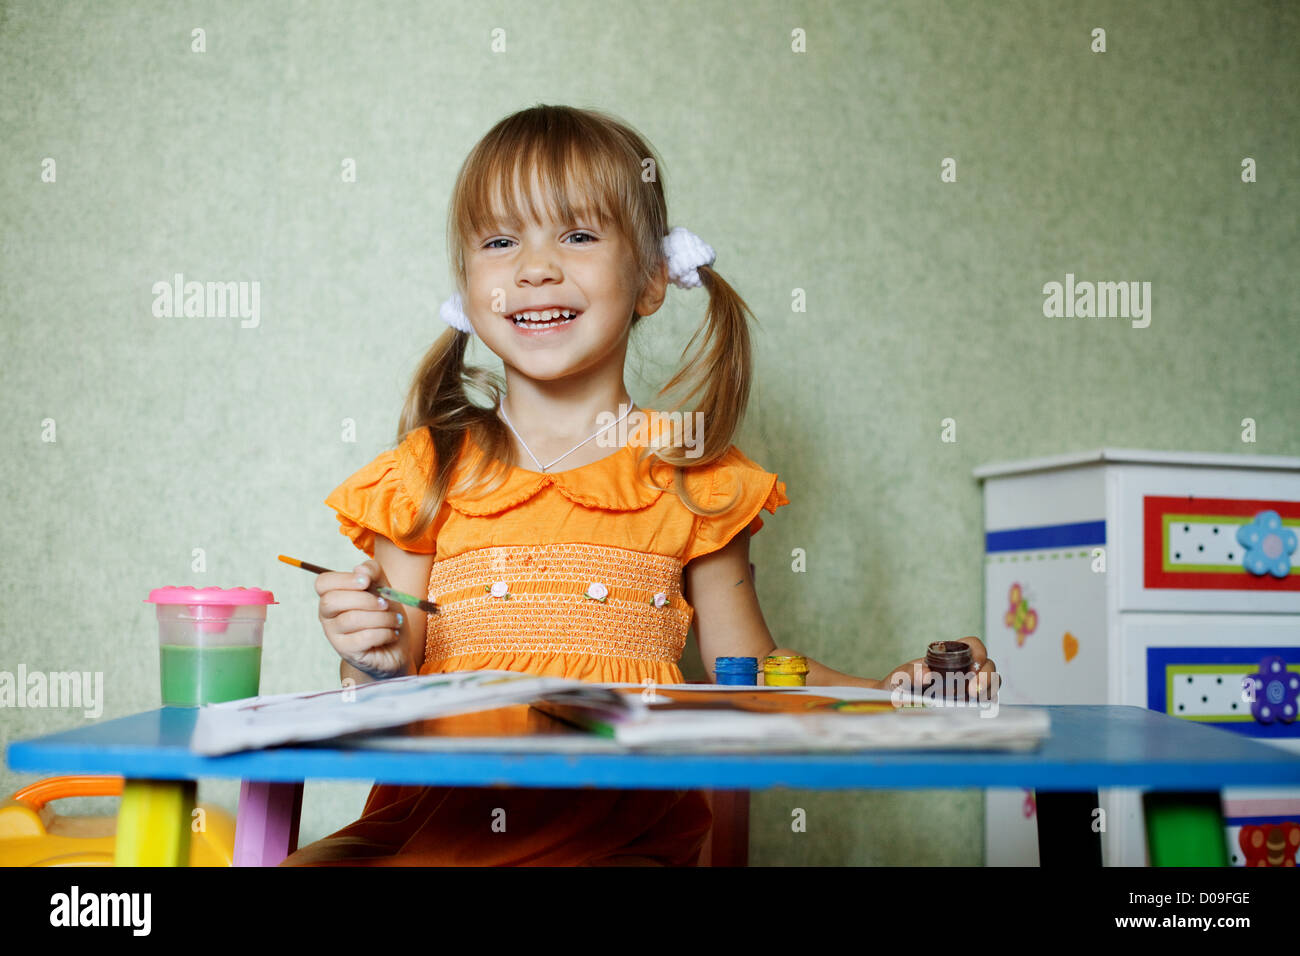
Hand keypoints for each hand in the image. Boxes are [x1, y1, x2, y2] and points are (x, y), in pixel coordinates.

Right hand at [316, 558, 408, 679]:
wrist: (396, 647)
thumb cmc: (385, 615)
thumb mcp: (383, 588)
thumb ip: (373, 572)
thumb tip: (359, 569)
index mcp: (333, 596)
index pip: (323, 583)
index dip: (344, 579)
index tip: (367, 581)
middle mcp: (328, 616)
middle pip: (332, 600)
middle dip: (365, 599)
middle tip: (385, 604)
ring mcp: (334, 635)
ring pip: (352, 619)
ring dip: (382, 617)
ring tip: (394, 620)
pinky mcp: (346, 651)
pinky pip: (364, 637)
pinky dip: (384, 633)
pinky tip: (392, 634)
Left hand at [880, 636, 998, 701]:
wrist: (893, 705)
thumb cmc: (898, 685)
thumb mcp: (900, 676)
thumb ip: (911, 673)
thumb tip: (927, 675)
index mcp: (950, 656)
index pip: (973, 646)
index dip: (979, 651)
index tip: (975, 663)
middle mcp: (963, 671)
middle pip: (988, 666)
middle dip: (986, 676)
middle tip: (972, 691)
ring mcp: (968, 689)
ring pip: (991, 685)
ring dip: (988, 691)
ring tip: (972, 701)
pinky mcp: (968, 707)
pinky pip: (985, 704)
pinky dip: (984, 706)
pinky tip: (973, 712)